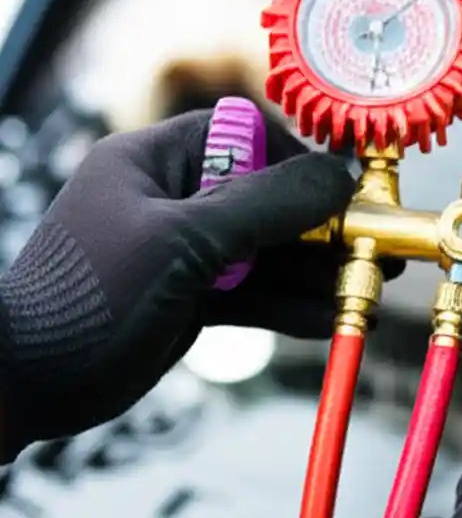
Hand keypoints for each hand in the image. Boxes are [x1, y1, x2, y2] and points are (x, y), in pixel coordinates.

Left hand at [0, 109, 387, 460]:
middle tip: (370, 246)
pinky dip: (288, 305)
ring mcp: (181, 250)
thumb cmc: (88, 294)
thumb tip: (339, 176)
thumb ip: (267, 204)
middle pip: (266, 197)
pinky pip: (252, 291)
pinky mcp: (189, 296)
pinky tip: (326, 318)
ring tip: (362, 287)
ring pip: (265, 250)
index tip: (343, 191)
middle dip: (319, 227)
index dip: (296, 160)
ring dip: (313, 271)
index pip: (244, 135)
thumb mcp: (185, 238)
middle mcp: (172, 197)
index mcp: (155, 159)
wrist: (27, 383)